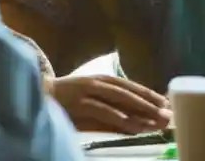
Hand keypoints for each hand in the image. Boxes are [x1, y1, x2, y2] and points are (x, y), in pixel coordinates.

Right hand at [47, 74, 171, 133]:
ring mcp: (88, 93)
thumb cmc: (67, 101)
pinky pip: (103, 112)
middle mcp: (97, 83)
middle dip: (149, 103)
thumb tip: (138, 120)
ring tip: (156, 121)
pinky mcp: (79, 105)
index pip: (131, 86)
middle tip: (167, 114)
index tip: (167, 103)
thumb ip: (112, 107)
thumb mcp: (92, 100)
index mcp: (102, 79)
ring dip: (139, 112)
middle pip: (129, 92)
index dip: (149, 94)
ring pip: (119, 101)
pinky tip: (132, 124)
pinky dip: (118, 117)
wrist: (37, 96)